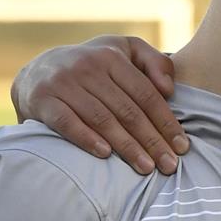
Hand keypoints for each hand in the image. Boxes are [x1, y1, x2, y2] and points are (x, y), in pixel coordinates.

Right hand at [15, 36, 188, 176]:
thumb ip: (154, 62)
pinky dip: (86, 138)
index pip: (146, 95)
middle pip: (128, 110)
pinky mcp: (41, 99)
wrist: (37, 72)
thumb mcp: (124, 52)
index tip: (183, 148)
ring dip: (127, 146)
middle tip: (169, 166)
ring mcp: (62, 83)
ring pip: (102, 119)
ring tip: (146, 168)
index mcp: (111, 56)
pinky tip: (105, 154)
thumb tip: (169, 89)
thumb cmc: (94, 67)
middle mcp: (86, 66)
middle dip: (152, 141)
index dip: (167, 123)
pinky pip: (67, 121)